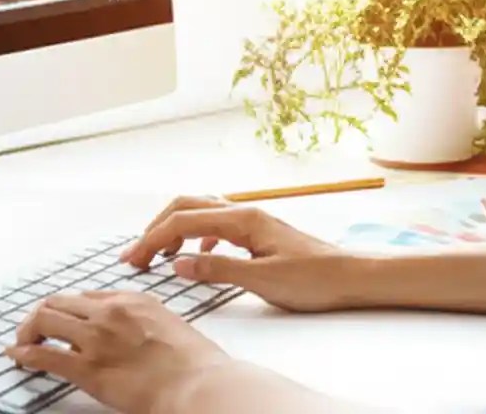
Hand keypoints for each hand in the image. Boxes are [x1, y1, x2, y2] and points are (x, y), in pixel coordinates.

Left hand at [6, 291, 234, 413]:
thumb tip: (130, 334)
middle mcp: (109, 312)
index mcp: (132, 300)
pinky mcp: (87, 368)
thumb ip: (144, 322)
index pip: (87, 297)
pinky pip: (44, 355)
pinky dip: (24, 353)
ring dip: (28, 330)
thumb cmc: (195, 364)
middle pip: (59, 302)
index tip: (63, 319)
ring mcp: (95, 339)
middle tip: (34, 329)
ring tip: (22, 341)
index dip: (69, 309)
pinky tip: (16, 356)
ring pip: (45, 320)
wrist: (198, 384)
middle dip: (42, 314)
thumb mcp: (170, 326)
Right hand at [120, 196, 359, 312]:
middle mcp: (244, 212)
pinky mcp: (257, 231)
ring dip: (173, 228)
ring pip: (199, 211)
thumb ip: (218, 270)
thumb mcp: (263, 280)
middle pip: (185, 206)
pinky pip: (215, 223)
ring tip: (159, 254)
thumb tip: (178, 264)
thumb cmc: (314, 279)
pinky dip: (195, 234)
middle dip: (155, 228)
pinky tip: (198, 255)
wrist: (352, 276)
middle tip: (136, 255)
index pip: (182, 221)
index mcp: (242, 220)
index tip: (133, 260)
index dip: (152, 239)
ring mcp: (251, 219)